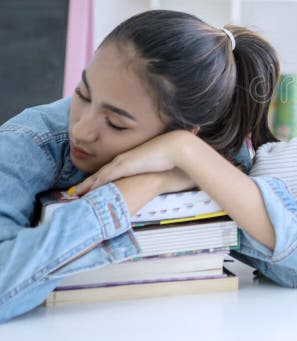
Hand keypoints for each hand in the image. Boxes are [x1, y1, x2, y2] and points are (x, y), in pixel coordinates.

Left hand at [74, 131, 191, 195]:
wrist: (176, 146)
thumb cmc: (173, 155)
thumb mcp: (160, 166)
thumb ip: (155, 172)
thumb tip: (160, 178)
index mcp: (131, 159)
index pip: (111, 171)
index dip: (99, 179)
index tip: (90, 186)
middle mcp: (124, 160)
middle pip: (100, 173)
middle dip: (87, 183)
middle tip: (75, 192)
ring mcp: (123, 162)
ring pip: (99, 175)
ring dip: (87, 185)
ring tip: (75, 194)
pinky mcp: (125, 166)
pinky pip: (106, 177)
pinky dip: (96, 183)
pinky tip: (87, 190)